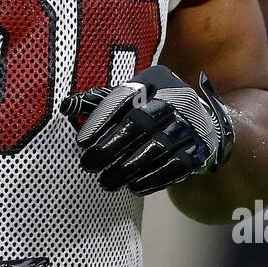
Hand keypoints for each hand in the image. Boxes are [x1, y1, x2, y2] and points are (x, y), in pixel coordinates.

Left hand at [61, 64, 234, 196]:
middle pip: (140, 123)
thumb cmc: (151, 109)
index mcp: (155, 80)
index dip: (101, 120)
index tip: (82, 142)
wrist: (198, 123)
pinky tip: (133, 186)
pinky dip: (152, 179)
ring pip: (156, 148)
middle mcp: (177, 97)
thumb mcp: (129, 98)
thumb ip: (99, 103)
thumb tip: (66, 106)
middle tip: (88, 164)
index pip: (124, 98)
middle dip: (111, 146)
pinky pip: (176, 166)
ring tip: (106, 182)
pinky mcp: (201, 147)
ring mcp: (191, 123)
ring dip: (128, 168)